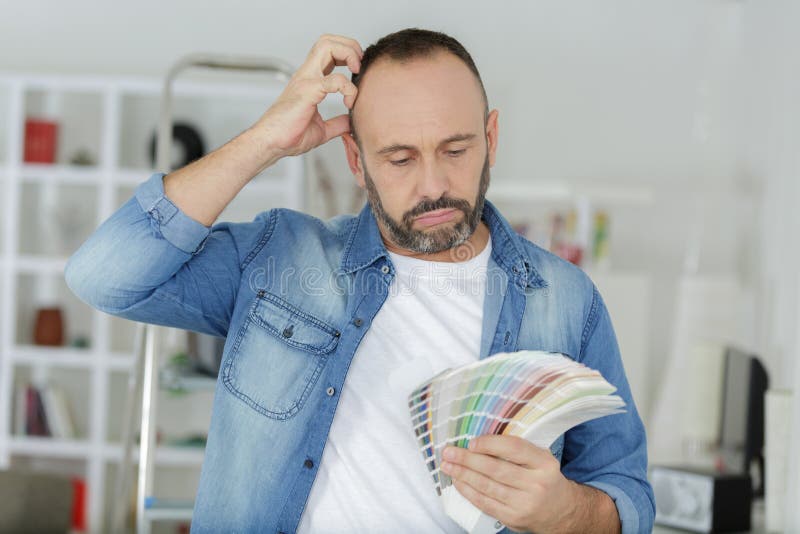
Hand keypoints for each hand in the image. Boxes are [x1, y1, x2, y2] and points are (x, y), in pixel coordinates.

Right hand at [251, 34, 362, 157]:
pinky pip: (334, 79)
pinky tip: (349, 102)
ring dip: (348, 54)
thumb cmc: (288, 136)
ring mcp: (306, 81)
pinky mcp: (307, 91)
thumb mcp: (321, 130)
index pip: (328, 51)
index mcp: (309, 81)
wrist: (271, 144)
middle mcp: (307, 75)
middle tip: (358, 67)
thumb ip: (337, 123)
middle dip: (350, 47)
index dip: (347, 55)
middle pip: (328, 40)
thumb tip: (351, 122)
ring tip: (355, 73)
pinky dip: (348, 88)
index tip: (357, 75)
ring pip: (327, 46)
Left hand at [440, 435, 578, 532]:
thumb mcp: (541, 459)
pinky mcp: (513, 518)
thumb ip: (518, 450)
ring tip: (448, 465)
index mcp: (544, 463)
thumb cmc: (544, 478)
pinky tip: (458, 482)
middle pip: (496, 469)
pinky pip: (486, 503)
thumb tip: (481, 440)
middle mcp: (536, 484)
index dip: (491, 444)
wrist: (560, 511)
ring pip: (488, 487)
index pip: (515, 449)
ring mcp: (525, 503)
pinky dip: (468, 491)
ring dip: (463, 475)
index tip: (472, 442)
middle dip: (468, 460)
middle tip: (449, 452)